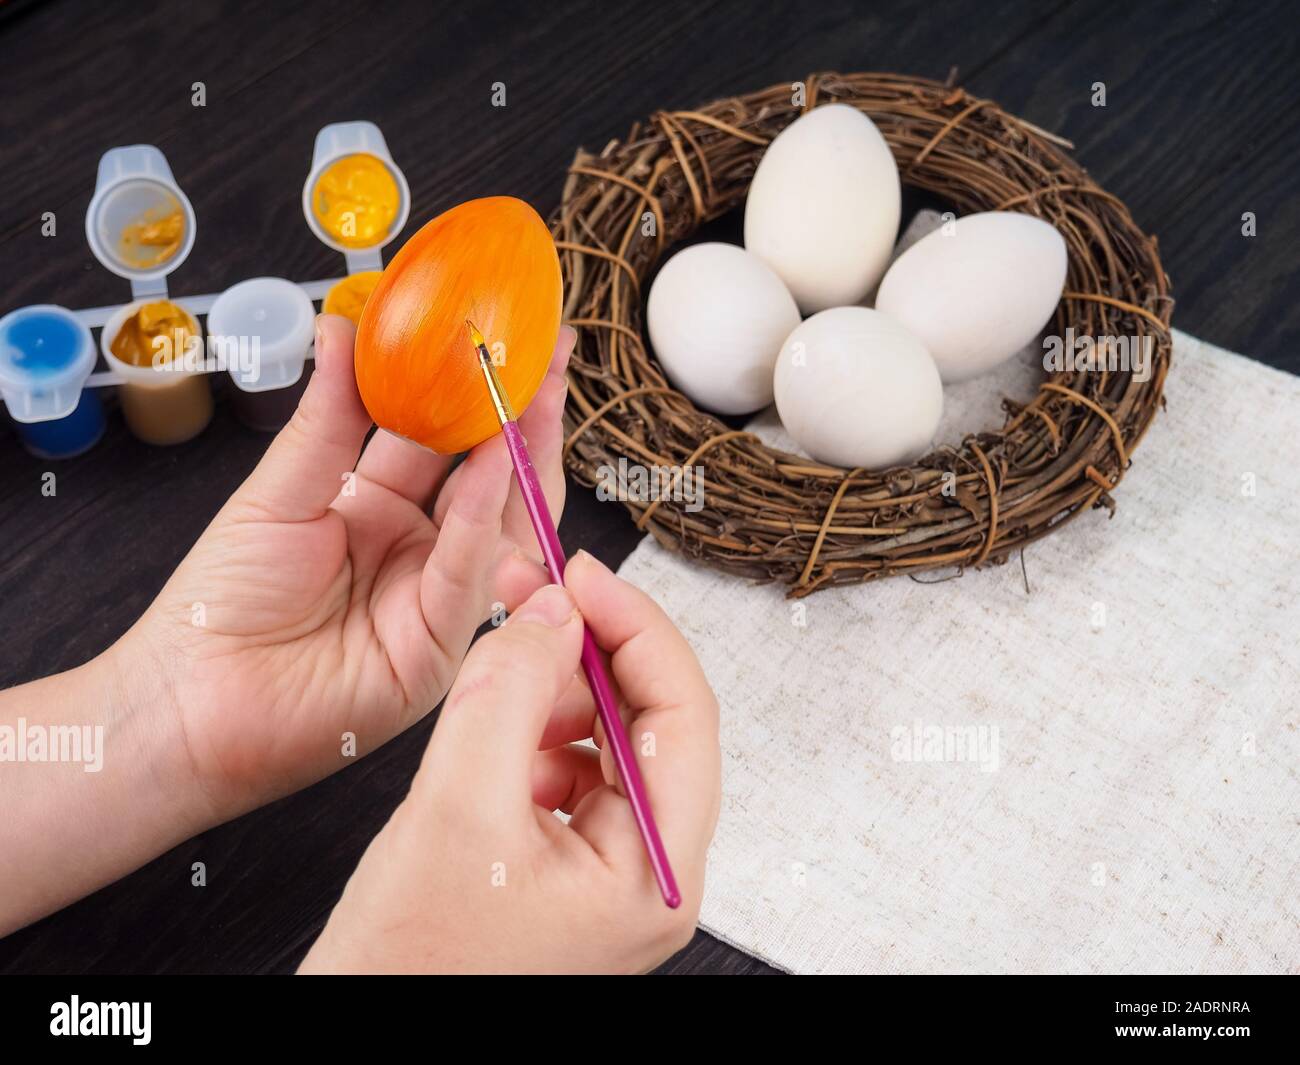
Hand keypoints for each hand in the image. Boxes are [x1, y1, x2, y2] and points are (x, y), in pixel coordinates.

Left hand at [123, 314, 574, 820]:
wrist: (189, 703)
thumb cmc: (218, 606)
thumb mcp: (278, 492)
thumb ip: (328, 417)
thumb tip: (342, 328)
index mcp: (377, 507)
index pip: (440, 437)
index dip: (467, 388)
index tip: (494, 333)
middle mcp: (417, 548)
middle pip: (485, 473)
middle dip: (520, 414)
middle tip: (549, 354)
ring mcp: (434, 596)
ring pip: (497, 519)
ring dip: (521, 455)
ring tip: (538, 390)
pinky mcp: (438, 646)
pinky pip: (469, 572)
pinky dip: (482, 517)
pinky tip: (495, 462)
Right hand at [299, 551, 721, 973]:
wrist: (361, 1034)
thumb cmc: (409, 968)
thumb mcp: (456, 806)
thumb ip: (508, 690)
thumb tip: (551, 609)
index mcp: (656, 873)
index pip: (681, 713)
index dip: (635, 628)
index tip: (582, 576)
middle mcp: (648, 872)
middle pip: (647, 719)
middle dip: (587, 648)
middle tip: (532, 592)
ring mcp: (610, 870)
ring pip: (606, 737)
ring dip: (555, 690)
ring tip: (498, 679)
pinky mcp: (568, 863)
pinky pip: (570, 767)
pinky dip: (533, 730)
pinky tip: (491, 736)